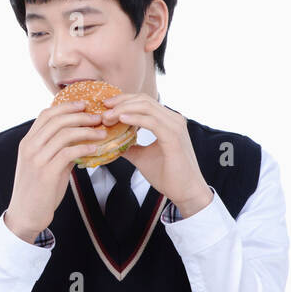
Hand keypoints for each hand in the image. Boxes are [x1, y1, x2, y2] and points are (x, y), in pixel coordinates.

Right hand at [5, 99, 108, 242]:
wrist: (25, 215)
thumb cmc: (37, 191)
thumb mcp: (44, 165)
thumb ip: (58, 150)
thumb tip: (79, 140)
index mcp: (27, 142)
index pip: (46, 115)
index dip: (66, 107)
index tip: (84, 105)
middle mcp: (30, 147)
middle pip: (57, 120)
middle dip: (80, 115)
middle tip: (98, 117)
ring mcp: (37, 159)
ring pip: (64, 134)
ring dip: (87, 130)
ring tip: (102, 132)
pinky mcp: (46, 173)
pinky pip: (68, 153)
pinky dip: (84, 147)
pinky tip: (96, 148)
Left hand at [101, 92, 211, 216]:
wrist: (186, 192)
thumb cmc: (169, 176)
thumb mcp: (143, 157)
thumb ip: (129, 147)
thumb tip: (113, 144)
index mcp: (167, 121)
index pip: (144, 102)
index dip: (123, 101)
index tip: (106, 107)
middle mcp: (173, 119)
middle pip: (143, 99)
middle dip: (121, 102)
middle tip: (103, 109)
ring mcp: (175, 126)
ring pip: (146, 107)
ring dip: (123, 109)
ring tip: (107, 117)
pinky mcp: (173, 137)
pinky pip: (151, 121)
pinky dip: (134, 118)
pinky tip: (121, 120)